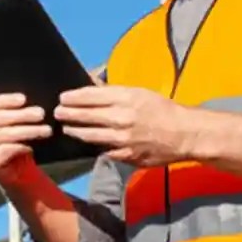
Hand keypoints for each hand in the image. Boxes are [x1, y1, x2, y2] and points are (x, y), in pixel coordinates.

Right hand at [0, 93, 52, 183]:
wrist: (8, 169)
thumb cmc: (10, 140)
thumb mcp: (8, 124)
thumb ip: (13, 112)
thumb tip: (32, 102)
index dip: (6, 100)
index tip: (24, 99)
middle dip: (21, 114)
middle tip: (40, 113)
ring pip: (4, 134)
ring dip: (28, 130)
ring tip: (46, 130)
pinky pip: (6, 150)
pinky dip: (21, 146)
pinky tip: (32, 146)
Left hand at [54, 85, 194, 166]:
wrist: (184, 134)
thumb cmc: (162, 109)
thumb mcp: (139, 93)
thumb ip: (114, 91)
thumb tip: (91, 85)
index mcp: (126, 98)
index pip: (91, 95)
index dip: (73, 97)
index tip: (63, 97)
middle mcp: (122, 117)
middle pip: (86, 115)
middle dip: (68, 113)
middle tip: (57, 112)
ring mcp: (123, 139)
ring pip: (90, 135)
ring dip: (75, 131)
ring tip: (66, 128)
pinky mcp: (126, 155)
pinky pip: (104, 150)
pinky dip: (94, 146)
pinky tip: (86, 143)